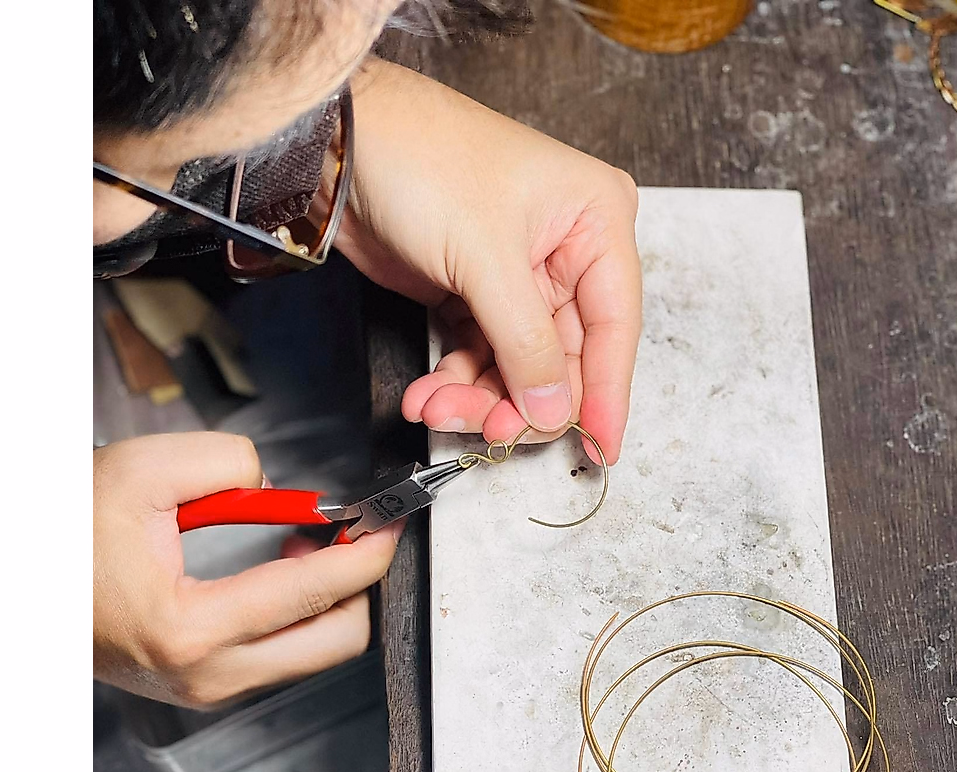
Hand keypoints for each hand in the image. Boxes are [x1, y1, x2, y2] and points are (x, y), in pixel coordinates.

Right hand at [93, 433, 399, 707]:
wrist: (21, 582)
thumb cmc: (66, 531)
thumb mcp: (143, 472)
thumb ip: (229, 465)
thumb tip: (286, 494)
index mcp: (189, 628)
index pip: (314, 592)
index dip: (367, 551)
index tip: (390, 522)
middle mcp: (206, 675)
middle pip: (337, 642)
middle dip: (358, 584)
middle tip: (353, 533)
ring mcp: (207, 690)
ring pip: (313, 653)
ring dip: (328, 598)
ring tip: (305, 544)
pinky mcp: (205, 686)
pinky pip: (282, 654)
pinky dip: (299, 614)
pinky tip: (280, 570)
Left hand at [337, 60, 641, 463]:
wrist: (341, 142)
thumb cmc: (422, 158)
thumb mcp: (486, 259)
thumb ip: (526, 344)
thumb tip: (552, 409)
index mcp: (595, 222)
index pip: (615, 326)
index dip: (606, 393)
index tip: (600, 446)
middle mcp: (566, 252)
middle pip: (563, 358)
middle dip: (520, 400)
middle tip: (489, 430)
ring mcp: (520, 278)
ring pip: (517, 367)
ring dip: (478, 399)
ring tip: (437, 407)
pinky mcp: (476, 295)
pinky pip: (480, 357)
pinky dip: (455, 382)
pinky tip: (427, 394)